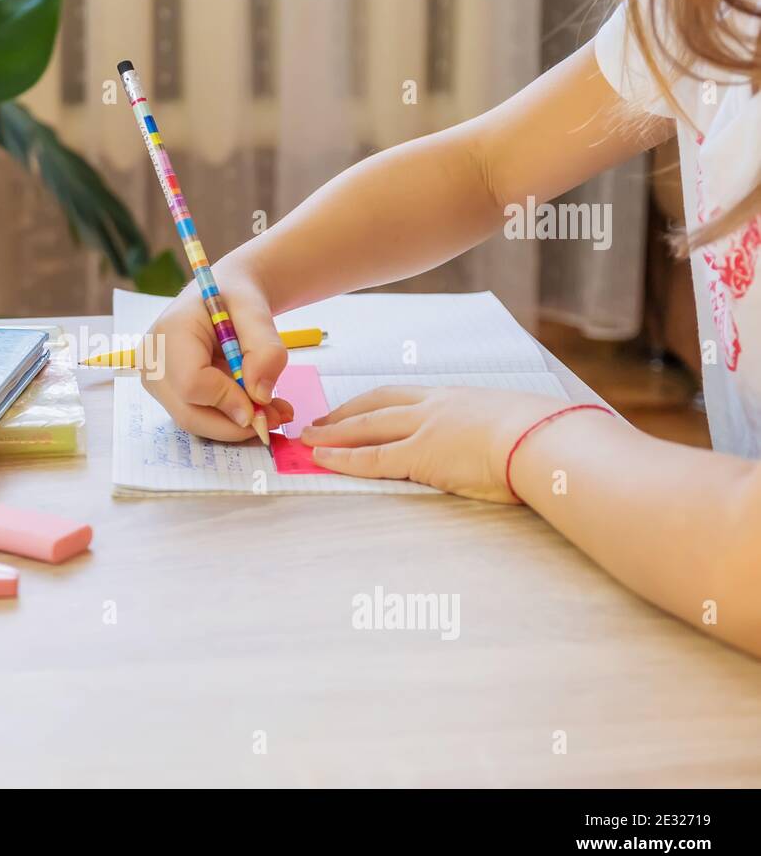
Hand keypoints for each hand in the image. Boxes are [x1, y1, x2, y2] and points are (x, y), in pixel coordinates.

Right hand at [143, 259, 292, 441]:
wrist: (221, 296)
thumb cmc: (236, 298)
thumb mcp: (257, 312)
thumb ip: (265, 351)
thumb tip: (260, 396)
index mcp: (170, 332)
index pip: (192, 382)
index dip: (228, 400)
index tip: (263, 403)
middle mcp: (153, 362)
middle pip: (189, 413)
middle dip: (236, 424)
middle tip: (275, 418)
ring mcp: (156, 382)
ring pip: (196, 421)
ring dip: (236, 424)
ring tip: (272, 410)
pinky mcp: (167, 395)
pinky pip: (199, 418)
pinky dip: (230, 420)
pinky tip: (256, 407)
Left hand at [300, 386, 573, 502]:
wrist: (547, 440)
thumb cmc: (545, 438)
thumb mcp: (516, 425)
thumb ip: (498, 431)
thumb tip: (507, 444)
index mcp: (458, 399)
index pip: (405, 397)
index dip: (375, 402)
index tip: (356, 408)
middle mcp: (435, 407)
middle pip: (377, 405)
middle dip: (344, 413)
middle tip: (319, 421)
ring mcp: (425, 429)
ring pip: (366, 428)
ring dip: (333, 433)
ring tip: (308, 438)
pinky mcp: (420, 456)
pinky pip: (371, 458)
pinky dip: (342, 458)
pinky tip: (321, 458)